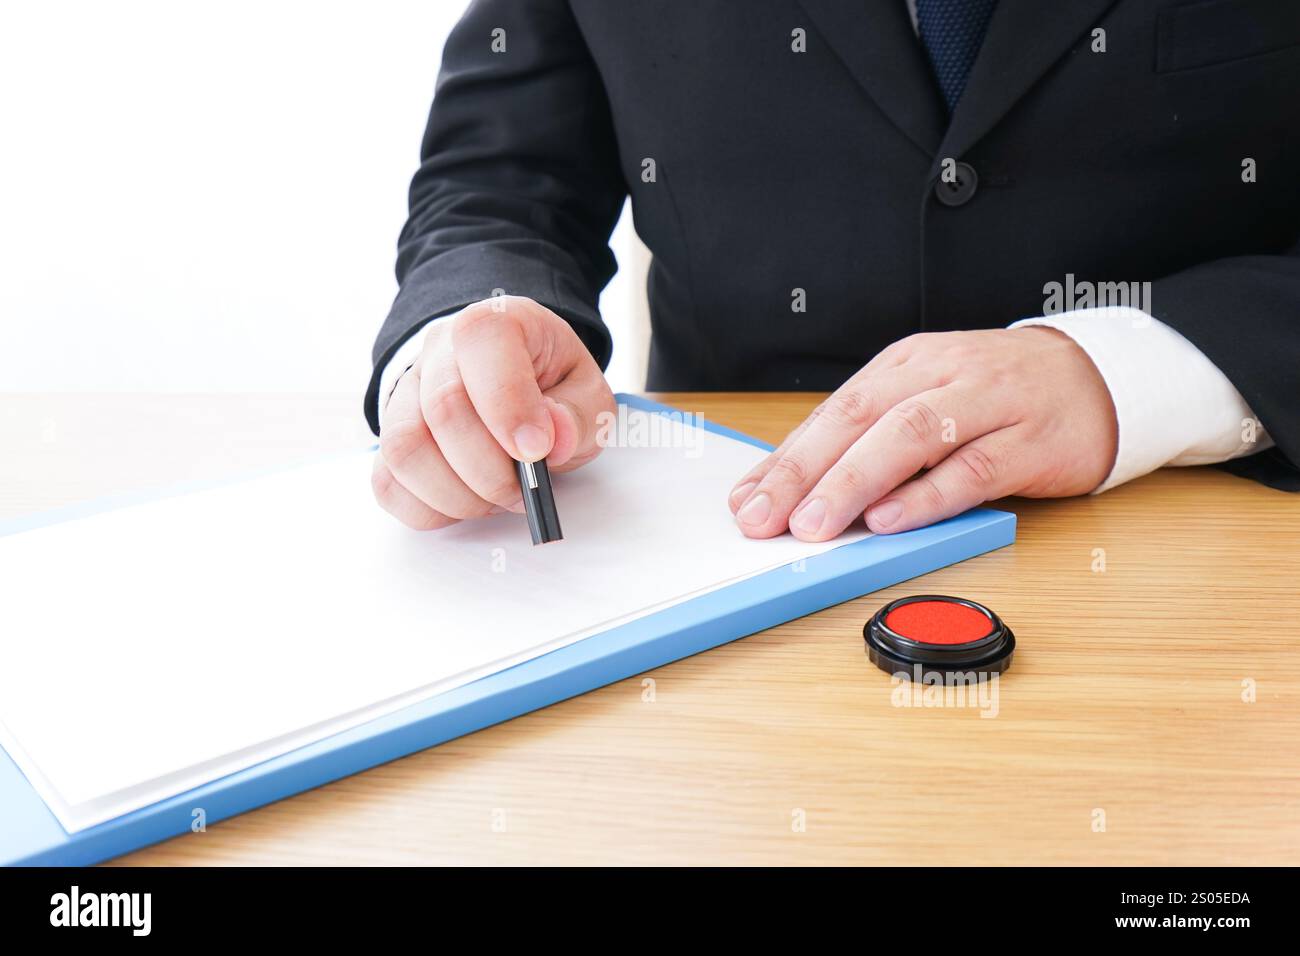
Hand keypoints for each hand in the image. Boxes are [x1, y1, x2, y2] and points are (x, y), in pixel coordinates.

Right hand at [372, 296, 614, 528]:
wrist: (515, 389)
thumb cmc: (550, 389)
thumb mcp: (586, 393)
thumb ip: (578, 415)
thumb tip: (553, 438)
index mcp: (495, 323)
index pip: (482, 342)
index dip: (508, 404)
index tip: (536, 451)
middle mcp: (439, 350)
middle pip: (443, 408)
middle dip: (491, 469)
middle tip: (524, 489)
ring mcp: (405, 393)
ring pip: (405, 449)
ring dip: (458, 494)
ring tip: (496, 497)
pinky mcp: (389, 438)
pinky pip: (388, 483)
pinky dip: (430, 508)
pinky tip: (466, 501)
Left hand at [728, 328, 1118, 539]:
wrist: (1097, 379)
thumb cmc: (995, 397)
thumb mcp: (926, 401)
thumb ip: (868, 442)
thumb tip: (793, 490)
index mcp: (905, 365)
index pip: (833, 411)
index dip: (786, 458)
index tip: (747, 500)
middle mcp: (941, 375)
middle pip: (861, 418)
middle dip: (806, 471)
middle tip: (766, 517)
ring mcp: (989, 403)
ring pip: (911, 436)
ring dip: (856, 482)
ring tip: (817, 524)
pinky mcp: (1032, 441)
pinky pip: (974, 468)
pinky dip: (929, 496)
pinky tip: (891, 520)